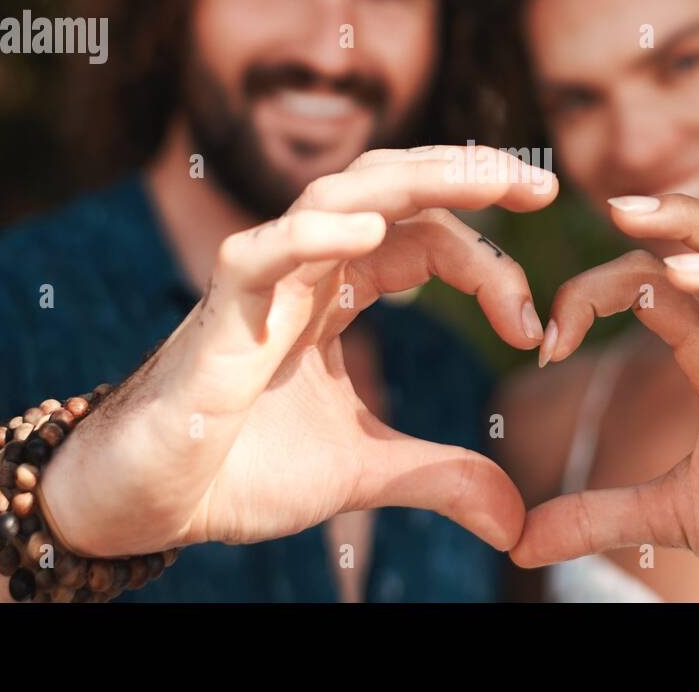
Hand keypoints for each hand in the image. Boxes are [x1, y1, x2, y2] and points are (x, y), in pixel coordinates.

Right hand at [39, 146, 556, 558]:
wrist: (155, 502)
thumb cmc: (245, 466)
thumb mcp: (365, 471)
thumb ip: (441, 477)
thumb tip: (515, 521)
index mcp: (343, 290)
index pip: (428, 239)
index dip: (489, 267)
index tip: (534, 328)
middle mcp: (310, 269)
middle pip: (394, 188)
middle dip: (471, 177)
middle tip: (542, 186)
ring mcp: (264, 280)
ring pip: (340, 196)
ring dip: (419, 179)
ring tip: (489, 181)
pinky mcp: (220, 312)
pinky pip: (263, 253)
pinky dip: (313, 237)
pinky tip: (372, 231)